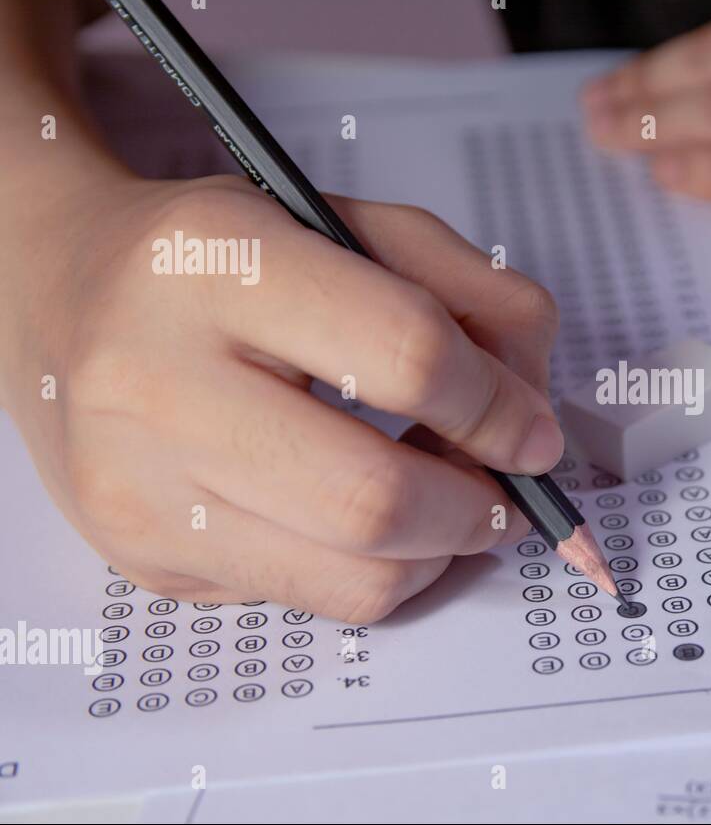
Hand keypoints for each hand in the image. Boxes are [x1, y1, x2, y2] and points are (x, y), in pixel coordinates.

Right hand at [0, 171, 561, 621]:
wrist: (62, 297)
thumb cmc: (220, 260)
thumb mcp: (347, 224)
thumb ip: (469, 289)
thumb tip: (534, 410)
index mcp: (218, 263)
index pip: (405, 354)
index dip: (498, 406)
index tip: (532, 428)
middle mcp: (156, 382)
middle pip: (375, 499)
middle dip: (481, 508)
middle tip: (506, 487)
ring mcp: (142, 489)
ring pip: (354, 578)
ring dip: (441, 550)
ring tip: (447, 498)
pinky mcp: (148, 560)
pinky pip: (315, 600)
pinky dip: (380, 570)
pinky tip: (374, 518)